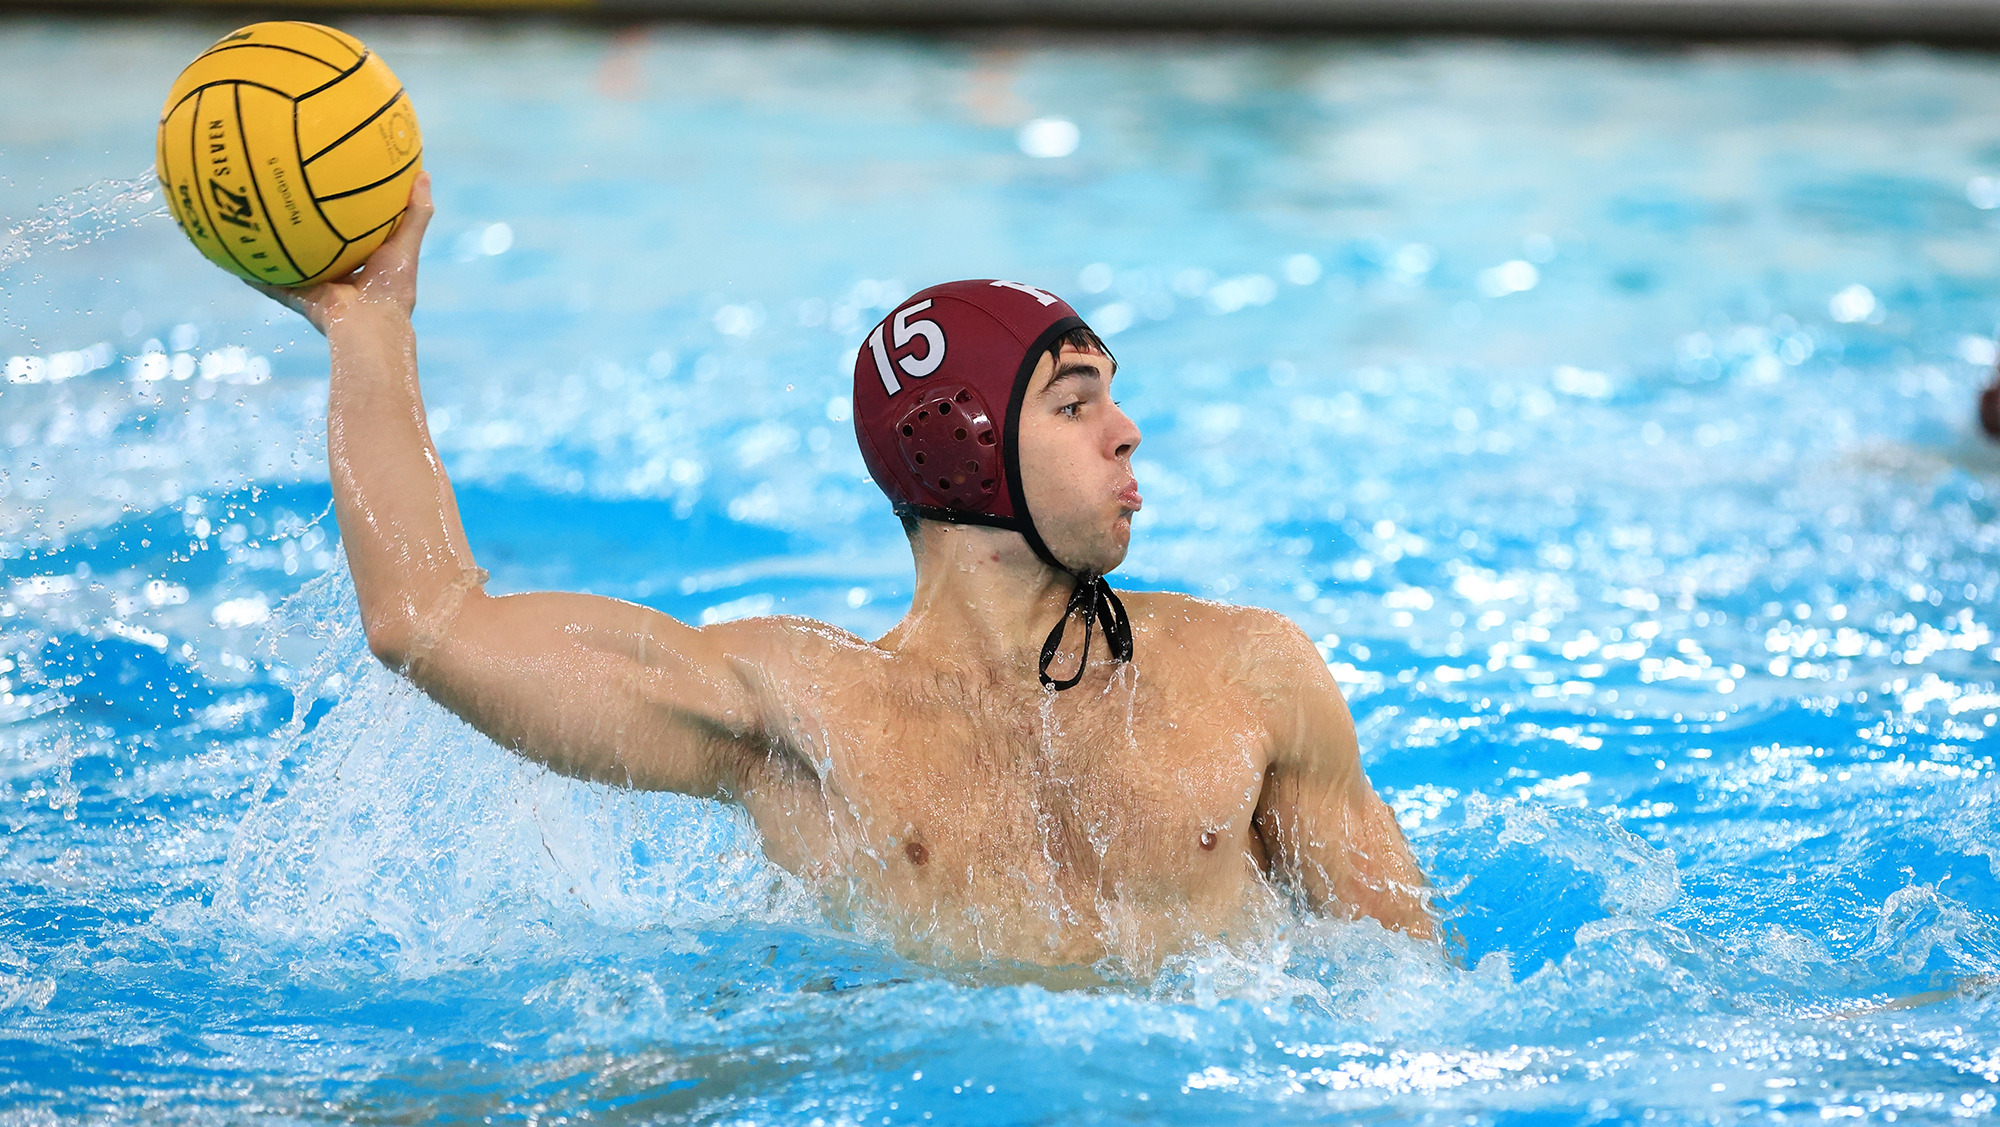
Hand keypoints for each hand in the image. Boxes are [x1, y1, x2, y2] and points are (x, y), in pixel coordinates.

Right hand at [248, 172, 433, 334]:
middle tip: (289, 203)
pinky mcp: (300, 298)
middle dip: (308, 232)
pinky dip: (257, 275)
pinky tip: (237, 260)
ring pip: (294, 266)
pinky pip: (272, 285)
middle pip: (320, 249)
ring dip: (276, 251)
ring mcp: (319, 288)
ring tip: (255, 228)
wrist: (369, 322)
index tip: (332, 192)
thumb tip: (423, 173)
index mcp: (365, 264)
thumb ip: (415, 212)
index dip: (345, 216)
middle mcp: (341, 277)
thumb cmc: (391, 284)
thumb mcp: (406, 242)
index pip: (353, 235)